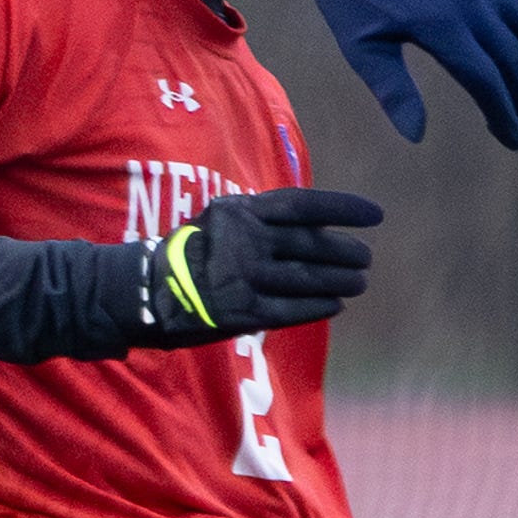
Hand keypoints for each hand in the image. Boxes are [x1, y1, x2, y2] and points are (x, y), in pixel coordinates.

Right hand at [132, 187, 380, 342]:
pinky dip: (317, 307)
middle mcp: (246, 241)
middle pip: (312, 244)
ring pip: (307, 278)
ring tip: (358, 283)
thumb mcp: (219, 220)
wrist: (142, 290)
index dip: (343, 209)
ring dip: (339, 281)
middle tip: (365, 258)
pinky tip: (335, 305)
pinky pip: (291, 309)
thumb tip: (308, 227)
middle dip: (346, 252)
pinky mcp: (241, 312)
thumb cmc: (186, 253)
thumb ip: (259, 220)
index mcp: (242, 212)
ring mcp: (244, 277)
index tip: (375, 215)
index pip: (304, 205)